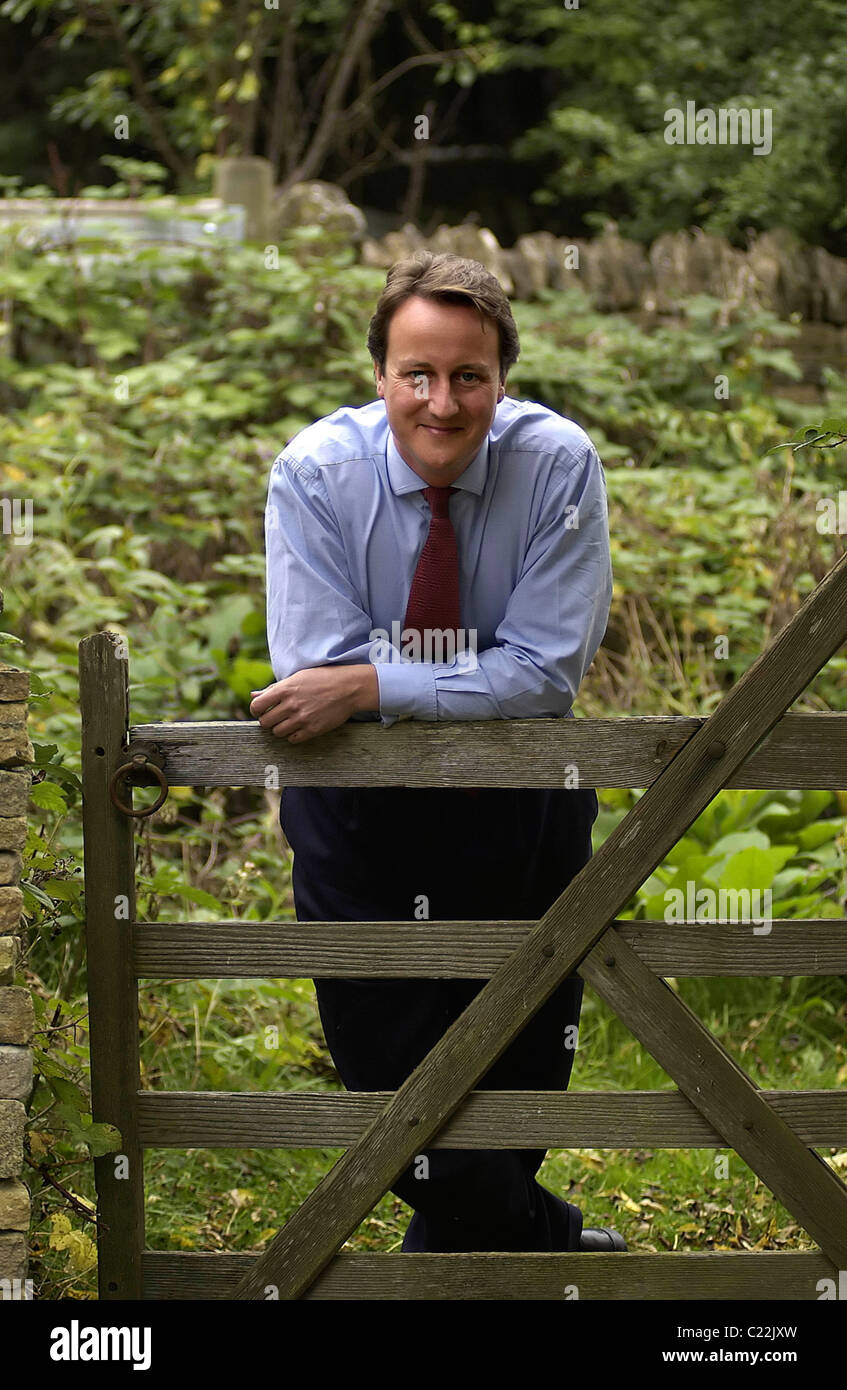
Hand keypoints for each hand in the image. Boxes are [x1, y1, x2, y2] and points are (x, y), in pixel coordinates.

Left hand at [249, 666, 377, 742]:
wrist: (349, 688)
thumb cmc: (322, 679)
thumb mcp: (297, 678)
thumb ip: (273, 688)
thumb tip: (253, 696)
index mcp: (285, 689)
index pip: (256, 706)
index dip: (256, 710)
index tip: (261, 711)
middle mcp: (291, 704)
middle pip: (265, 722)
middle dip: (267, 721)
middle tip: (276, 717)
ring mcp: (302, 718)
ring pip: (277, 733)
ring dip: (280, 729)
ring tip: (289, 721)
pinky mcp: (313, 729)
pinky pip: (293, 739)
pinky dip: (293, 735)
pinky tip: (299, 727)